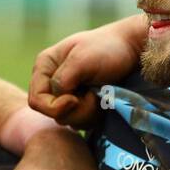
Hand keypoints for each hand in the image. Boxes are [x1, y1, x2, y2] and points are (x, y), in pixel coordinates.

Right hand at [29, 16, 143, 127]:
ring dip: (86, 112)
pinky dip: (93, 115)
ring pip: (68, 119)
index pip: (36, 100)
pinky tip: (102, 101)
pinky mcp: (82, 103)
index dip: (54, 107)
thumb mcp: (82, 60)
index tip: (75, 99)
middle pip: (52, 113)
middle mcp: (52, 81)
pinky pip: (81, 121)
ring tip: (99, 94)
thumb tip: (58, 98)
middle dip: (75, 110)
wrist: (133, 49)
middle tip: (94, 95)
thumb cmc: (108, 49)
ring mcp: (67, 93)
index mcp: (45, 67)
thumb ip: (63, 79)